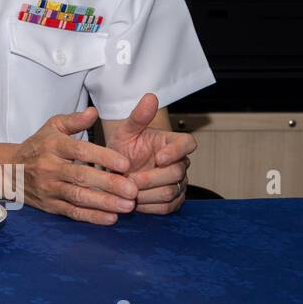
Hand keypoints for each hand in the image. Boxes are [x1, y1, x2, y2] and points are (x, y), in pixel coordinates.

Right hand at [10, 106, 138, 224]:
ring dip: (104, 203)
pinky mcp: (49, 205)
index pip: (80, 151)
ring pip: (78, 197)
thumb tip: (93, 112)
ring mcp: (49, 188)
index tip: (125, 164)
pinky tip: (111, 218)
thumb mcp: (52, 127)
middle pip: (81, 176)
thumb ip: (74, 120)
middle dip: (109, 184)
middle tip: (133, 190)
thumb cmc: (38, 146)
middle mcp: (49, 167)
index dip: (103, 157)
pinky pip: (72, 212)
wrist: (9, 169)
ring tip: (127, 206)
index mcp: (53, 146)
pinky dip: (92, 217)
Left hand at [102, 93, 196, 215]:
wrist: (113, 171)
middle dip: (152, 177)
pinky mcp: (173, 201)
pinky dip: (150, 206)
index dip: (177, 151)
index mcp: (172, 142)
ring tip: (128, 190)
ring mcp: (178, 183)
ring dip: (148, 193)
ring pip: (172, 191)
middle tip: (130, 180)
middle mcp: (179, 162)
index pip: (188, 143)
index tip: (159, 157)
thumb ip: (138, 116)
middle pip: (177, 172)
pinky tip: (134, 201)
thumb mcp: (125, 132)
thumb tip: (150, 96)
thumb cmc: (122, 149)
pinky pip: (167, 207)